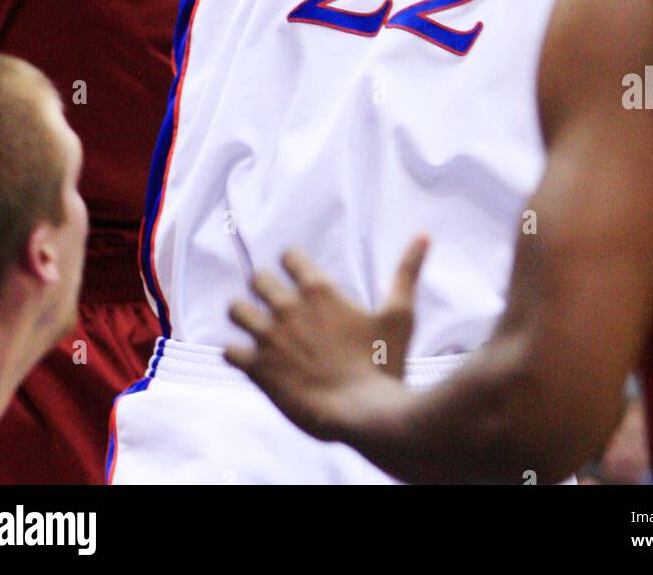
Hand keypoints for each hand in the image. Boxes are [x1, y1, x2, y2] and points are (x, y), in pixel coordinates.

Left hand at [225, 238, 428, 440]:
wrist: (366, 416)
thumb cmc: (385, 364)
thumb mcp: (399, 315)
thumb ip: (407, 272)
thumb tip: (424, 236)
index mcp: (319, 291)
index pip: (289, 256)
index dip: (292, 263)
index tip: (298, 274)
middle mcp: (289, 308)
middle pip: (257, 277)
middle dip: (264, 287)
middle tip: (276, 304)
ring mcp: (270, 338)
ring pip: (235, 309)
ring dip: (244, 316)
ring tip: (255, 328)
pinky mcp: (259, 368)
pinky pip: (228, 351)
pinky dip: (236, 354)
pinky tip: (250, 361)